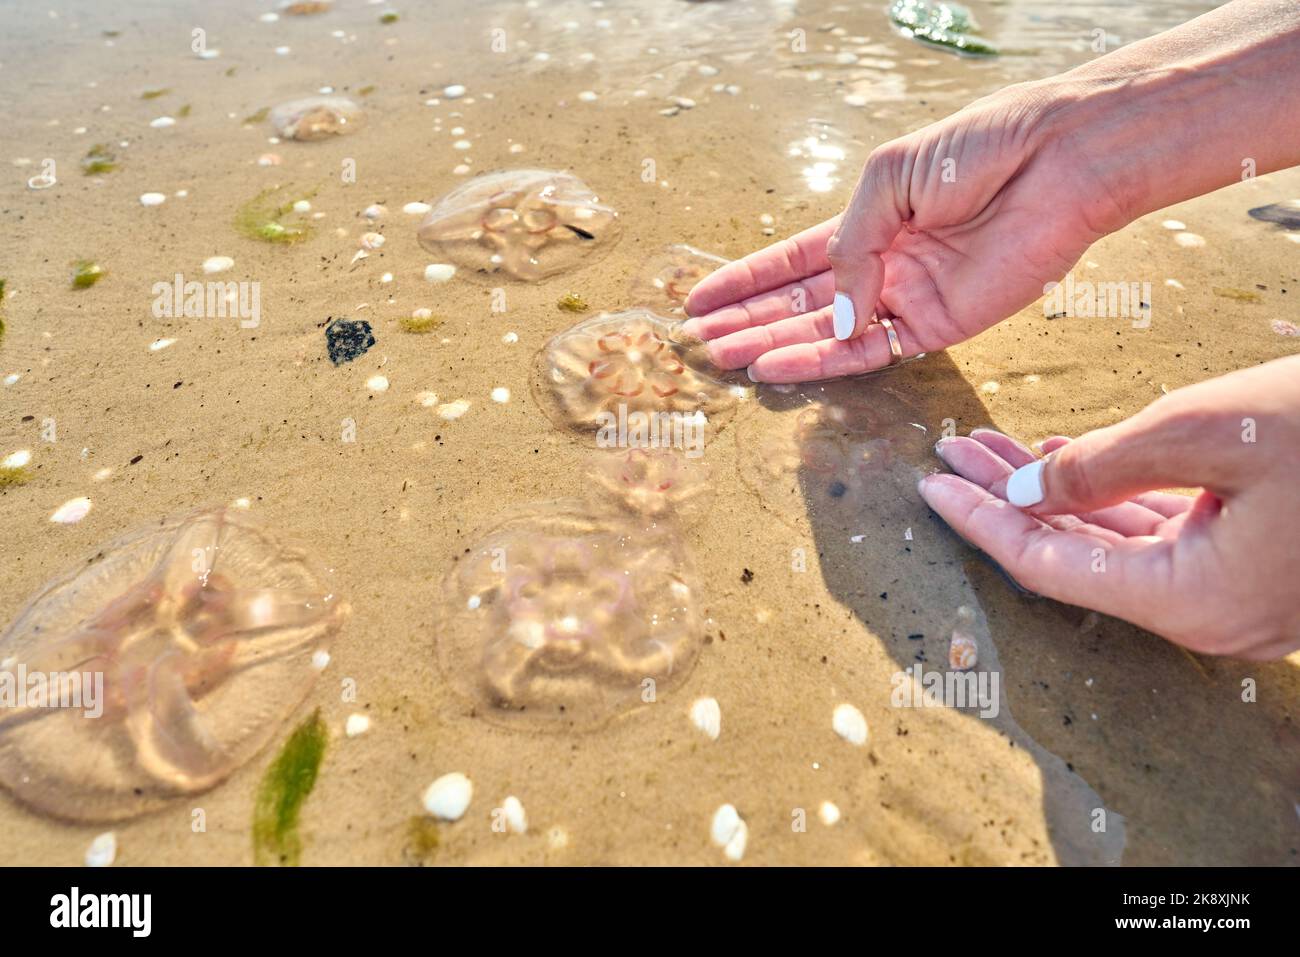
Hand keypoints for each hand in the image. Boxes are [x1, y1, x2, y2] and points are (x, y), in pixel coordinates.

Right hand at [682, 80, 1128, 381]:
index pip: (793, 259)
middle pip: (801, 302)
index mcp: (869, 220)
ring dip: (775, 346)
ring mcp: (907, 298)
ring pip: (826, 334)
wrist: (1056, 163)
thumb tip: (831, 313)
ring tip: (726, 358)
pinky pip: (870, 353)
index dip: (745, 280)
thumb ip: (849, 245)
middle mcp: (883, 264)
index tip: (701, 299)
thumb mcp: (888, 179)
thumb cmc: (980, 150)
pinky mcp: (938, 327)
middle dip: (751, 320)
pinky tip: (780, 366)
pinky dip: (823, 362)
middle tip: (704, 341)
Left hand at [917, 356, 1299, 659]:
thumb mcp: (1204, 432)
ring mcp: (1237, 597)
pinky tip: (1068, 458)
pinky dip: (1113, 497)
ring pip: (1117, 541)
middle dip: (1008, 496)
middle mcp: (1211, 616)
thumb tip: (1024, 493)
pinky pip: (1163, 536)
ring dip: (1056, 491)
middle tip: (951, 449)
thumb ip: (1102, 466)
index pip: (1049, 567)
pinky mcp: (1257, 566)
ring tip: (993, 446)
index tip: (931, 484)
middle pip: (1075, 555)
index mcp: (1192, 601)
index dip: (982, 521)